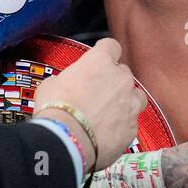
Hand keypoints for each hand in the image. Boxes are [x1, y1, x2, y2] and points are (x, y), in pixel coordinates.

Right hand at [34, 38, 140, 171]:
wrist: (67, 140)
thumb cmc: (56, 108)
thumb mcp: (51, 84)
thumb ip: (67, 78)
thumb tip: (64, 84)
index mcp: (100, 61)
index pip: (111, 46)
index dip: (104, 53)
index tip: (99, 60)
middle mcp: (121, 78)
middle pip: (123, 72)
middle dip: (112, 80)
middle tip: (97, 92)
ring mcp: (131, 103)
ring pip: (136, 95)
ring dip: (126, 100)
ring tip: (109, 111)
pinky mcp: (132, 127)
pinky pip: (131, 121)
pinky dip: (122, 125)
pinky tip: (108, 131)